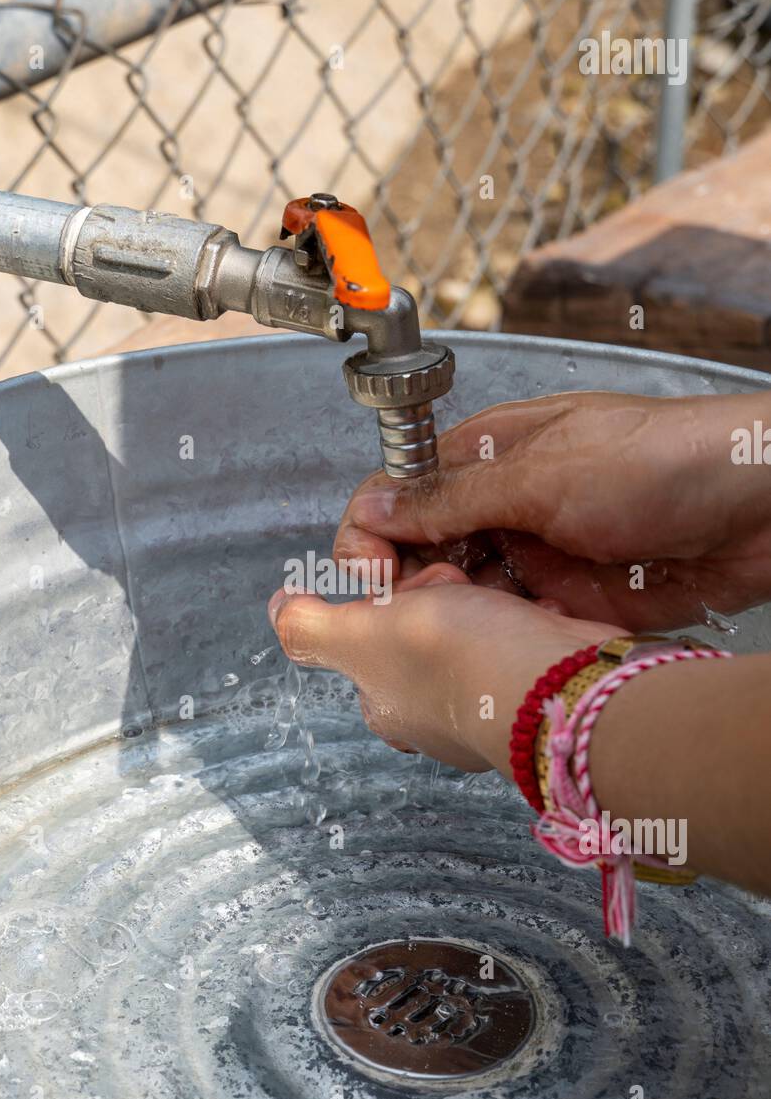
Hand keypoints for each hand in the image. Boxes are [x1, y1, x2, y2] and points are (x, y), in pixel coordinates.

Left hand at [268, 565, 611, 771]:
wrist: (554, 682)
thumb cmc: (455, 659)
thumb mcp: (358, 633)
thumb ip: (311, 626)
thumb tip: (278, 610)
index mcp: (388, 706)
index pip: (369, 640)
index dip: (384, 601)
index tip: (404, 588)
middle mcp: (437, 716)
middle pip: (424, 629)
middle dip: (440, 596)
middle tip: (454, 591)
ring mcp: (493, 704)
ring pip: (479, 628)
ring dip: (487, 600)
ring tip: (497, 598)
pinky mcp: (542, 689)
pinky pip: (528, 636)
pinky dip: (531, 617)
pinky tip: (534, 612)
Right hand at [332, 390, 770, 629]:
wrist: (758, 510)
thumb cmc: (664, 461)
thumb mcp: (544, 472)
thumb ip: (454, 496)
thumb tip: (377, 506)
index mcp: (488, 455)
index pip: (399, 494)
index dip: (372, 535)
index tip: (366, 577)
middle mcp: (503, 506)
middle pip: (420, 550)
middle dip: (406, 584)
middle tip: (416, 612)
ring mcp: (534, 555)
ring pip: (461, 595)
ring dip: (450, 615)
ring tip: (457, 629)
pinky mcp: (566, 601)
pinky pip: (510, 625)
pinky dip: (494, 637)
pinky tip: (494, 643)